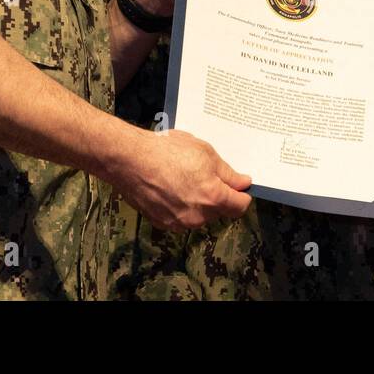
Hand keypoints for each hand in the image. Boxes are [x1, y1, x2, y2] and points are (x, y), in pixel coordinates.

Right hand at [113, 127, 252, 231]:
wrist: (130, 159)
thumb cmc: (166, 150)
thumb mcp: (204, 152)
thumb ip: (227, 172)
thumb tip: (243, 183)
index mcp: (213, 197)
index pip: (240, 206)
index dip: (241, 194)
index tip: (238, 186)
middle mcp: (198, 215)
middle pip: (219, 210)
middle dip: (217, 195)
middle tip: (203, 174)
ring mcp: (180, 222)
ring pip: (199, 215)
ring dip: (198, 202)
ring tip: (182, 178)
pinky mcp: (163, 223)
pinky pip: (181, 217)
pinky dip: (180, 206)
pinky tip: (169, 187)